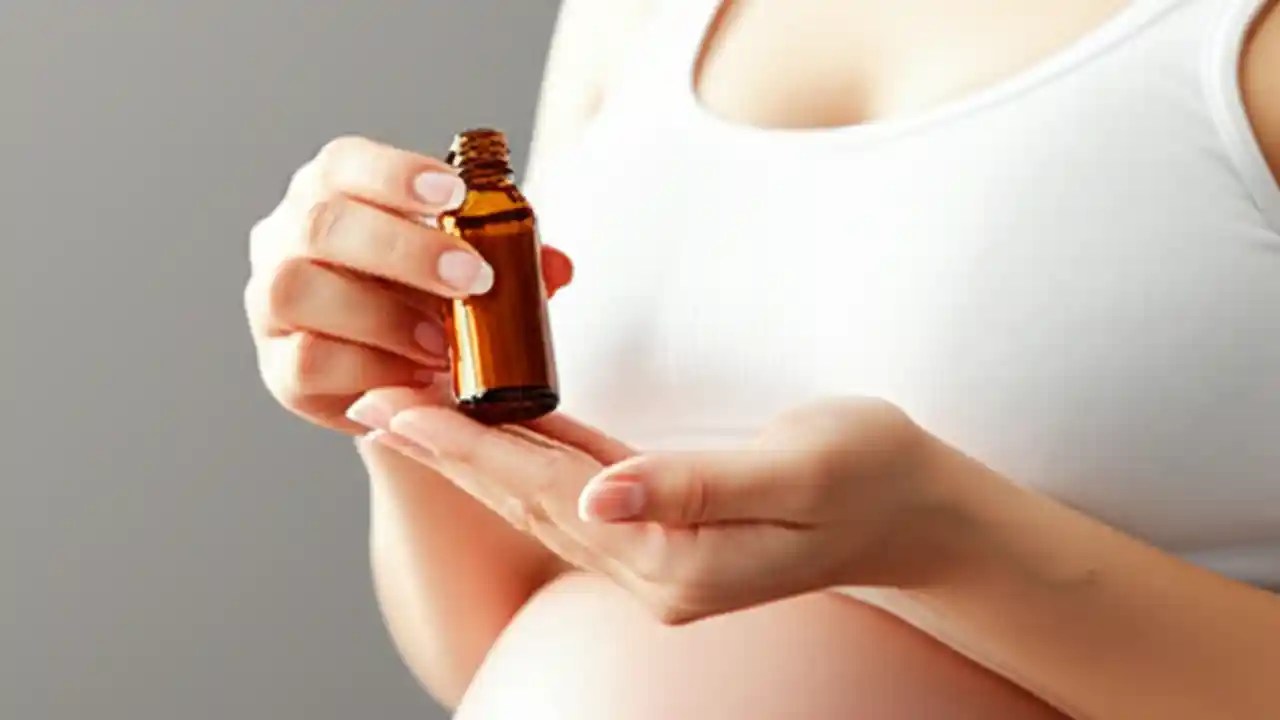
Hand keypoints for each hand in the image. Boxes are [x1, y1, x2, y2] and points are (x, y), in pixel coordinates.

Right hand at [244, 135, 573, 432]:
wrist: (399, 378)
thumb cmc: (427, 299)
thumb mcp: (468, 267)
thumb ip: (509, 258)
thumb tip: (555, 266)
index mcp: (331, 193)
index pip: (343, 163)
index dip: (395, 174)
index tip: (454, 194)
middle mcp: (286, 238)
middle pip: (321, 224)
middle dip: (404, 249)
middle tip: (473, 277)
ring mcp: (270, 305)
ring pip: (299, 291)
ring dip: (382, 316)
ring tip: (444, 342)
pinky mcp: (279, 369)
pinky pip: (309, 362)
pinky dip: (370, 368)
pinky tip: (415, 377)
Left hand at [353, 395, 939, 623]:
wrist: (911, 514)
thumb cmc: (867, 476)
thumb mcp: (797, 468)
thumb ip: (696, 485)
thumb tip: (600, 493)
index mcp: (675, 555)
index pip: (547, 490)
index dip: (468, 447)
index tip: (397, 412)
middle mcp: (652, 568)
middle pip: (526, 500)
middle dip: (446, 454)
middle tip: (372, 407)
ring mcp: (656, 560)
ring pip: (542, 501)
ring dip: (475, 461)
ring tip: (414, 421)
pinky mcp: (665, 537)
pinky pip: (578, 496)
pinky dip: (528, 463)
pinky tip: (500, 438)